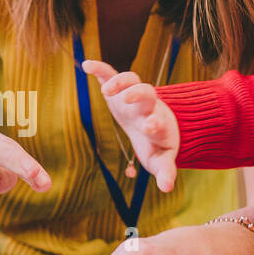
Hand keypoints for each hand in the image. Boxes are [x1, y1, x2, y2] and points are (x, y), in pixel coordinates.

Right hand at [81, 60, 179, 191]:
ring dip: (120, 81)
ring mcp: (133, 95)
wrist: (155, 124)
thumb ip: (165, 172)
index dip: (154, 122)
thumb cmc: (156, 144)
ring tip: (106, 90)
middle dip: (139, 94)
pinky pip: (111, 74)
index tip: (151, 126)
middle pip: (147, 93)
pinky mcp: (120, 89)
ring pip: (131, 80)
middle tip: (129, 99)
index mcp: (157, 124)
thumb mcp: (160, 159)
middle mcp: (147, 106)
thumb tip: (167, 189)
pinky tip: (87, 65)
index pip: (158, 120)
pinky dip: (100, 69)